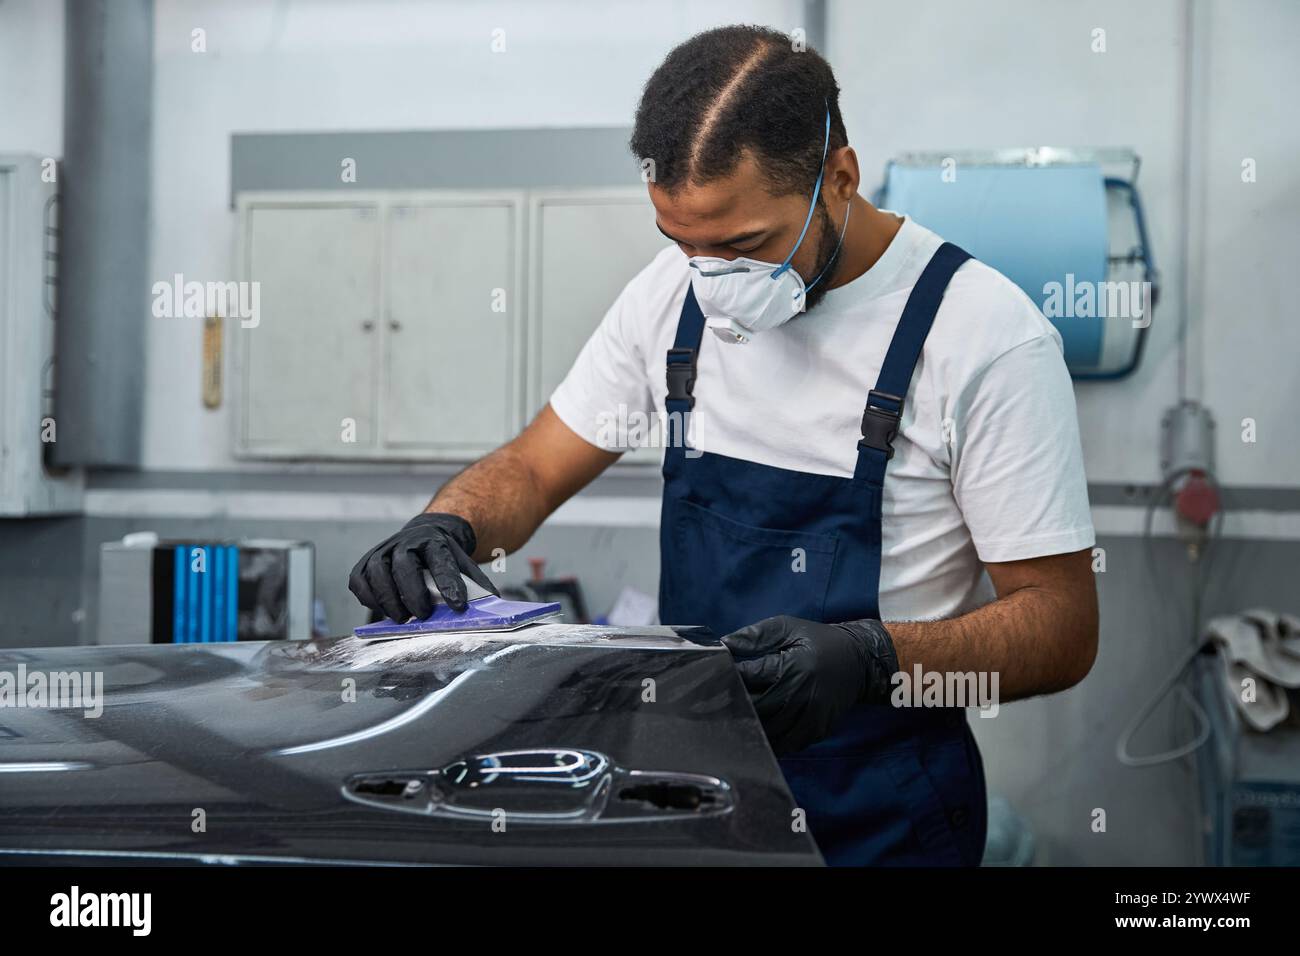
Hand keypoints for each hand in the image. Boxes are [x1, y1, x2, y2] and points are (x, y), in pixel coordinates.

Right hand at [348, 513, 498, 619]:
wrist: (423, 535)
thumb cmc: (443, 557)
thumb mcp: (464, 566)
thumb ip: (477, 587)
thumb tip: (492, 610)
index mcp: (434, 541)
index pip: (441, 561)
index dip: (449, 584)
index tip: (458, 606)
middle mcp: (405, 542)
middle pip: (404, 566)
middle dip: (413, 595)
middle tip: (423, 616)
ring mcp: (382, 550)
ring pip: (377, 572)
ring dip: (388, 600)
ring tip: (403, 617)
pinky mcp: (364, 563)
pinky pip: (358, 581)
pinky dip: (368, 598)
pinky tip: (383, 609)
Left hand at [721, 615, 898, 755]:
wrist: (860, 661)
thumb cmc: (819, 641)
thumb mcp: (788, 627)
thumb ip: (754, 636)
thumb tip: (722, 644)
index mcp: (792, 666)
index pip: (748, 678)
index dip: (724, 680)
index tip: (704, 683)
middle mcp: (801, 695)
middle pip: (755, 709)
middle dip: (732, 707)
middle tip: (708, 709)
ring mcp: (810, 717)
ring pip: (769, 732)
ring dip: (748, 728)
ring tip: (727, 724)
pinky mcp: (816, 731)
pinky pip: (786, 744)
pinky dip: (769, 740)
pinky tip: (753, 734)